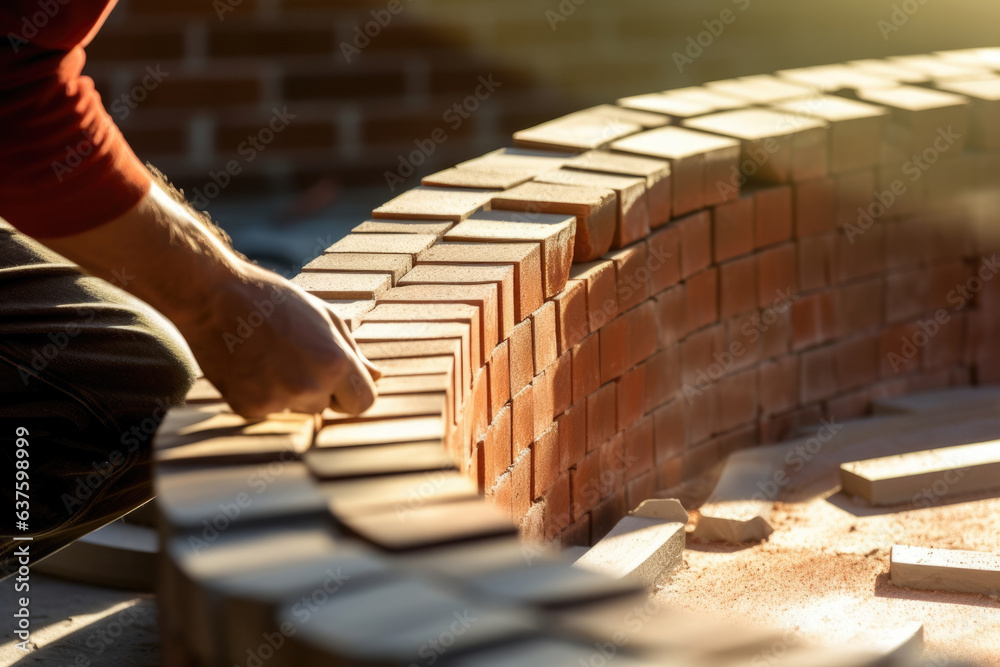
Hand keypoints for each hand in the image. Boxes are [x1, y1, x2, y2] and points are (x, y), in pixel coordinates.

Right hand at [40, 183, 379, 418]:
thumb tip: (379, 376)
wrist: (213, 298)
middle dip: (320, 388)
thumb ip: (353, 352)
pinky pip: (269, 412)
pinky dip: (262, 394)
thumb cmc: (273, 302)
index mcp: (335, 363)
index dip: (355, 392)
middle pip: (328, 407)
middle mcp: (310, 387)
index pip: (364, 402)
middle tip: (295, 355)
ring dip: (291, 392)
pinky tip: (251, 365)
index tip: (343, 382)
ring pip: (298, 409)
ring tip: (271, 356)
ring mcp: (278, 401)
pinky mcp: (249, 409)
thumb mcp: (324, 318)